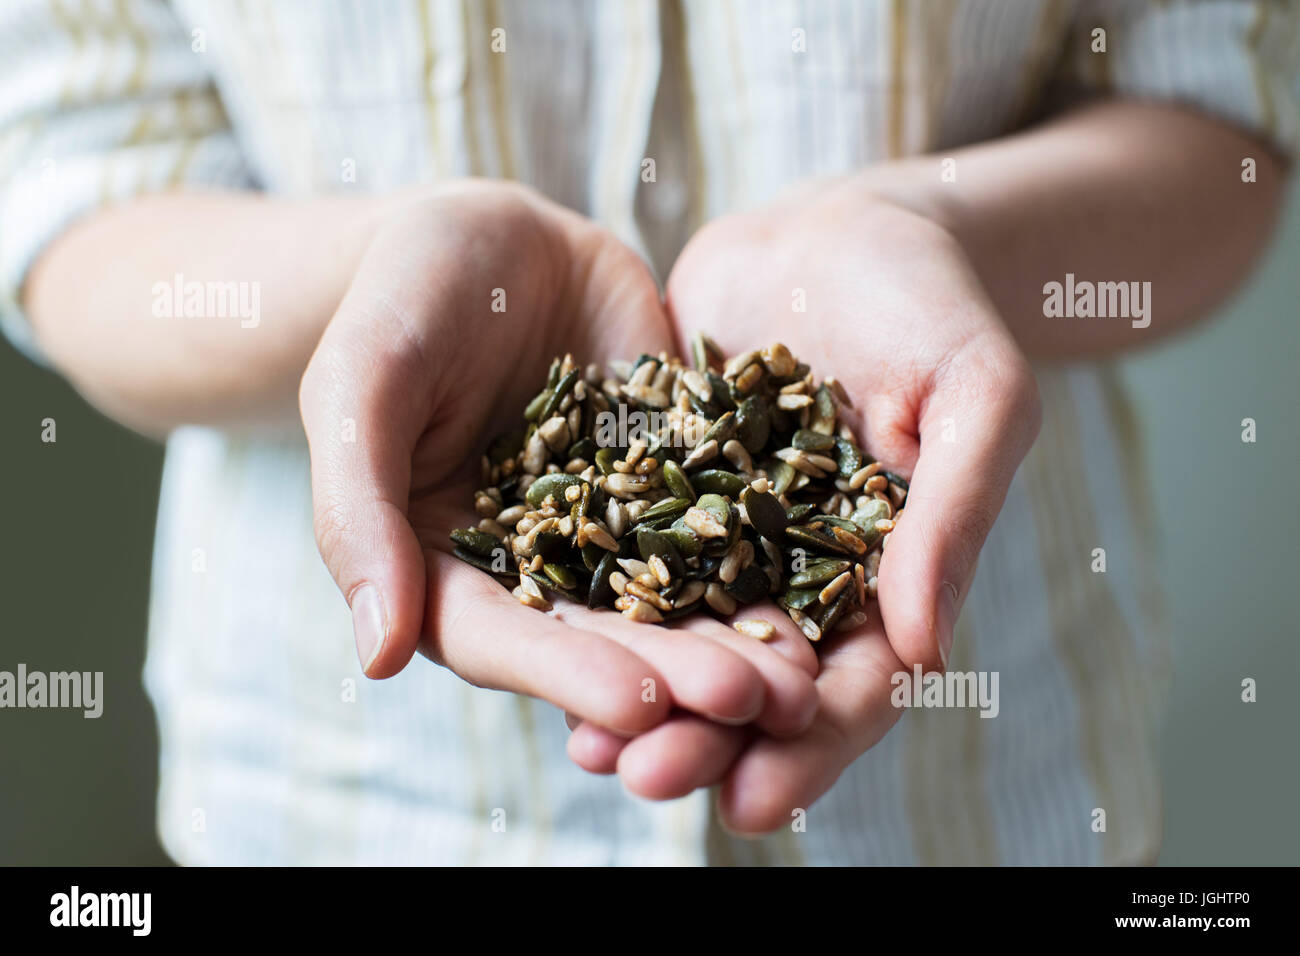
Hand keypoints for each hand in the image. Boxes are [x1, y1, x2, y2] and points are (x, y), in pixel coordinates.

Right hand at [299, 181, 816, 738]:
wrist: (489, 236)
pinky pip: (727, 518)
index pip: (504, 640)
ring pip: (677, 596)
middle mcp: (539, 567)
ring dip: (738, 639)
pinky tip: (829, 586)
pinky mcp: (678, 476)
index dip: (569, 676)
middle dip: (681, 673)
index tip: (642, 704)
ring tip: (806, 675)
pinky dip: (771, 555)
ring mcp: (616, 524)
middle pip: (606, 637)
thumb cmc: (398, 301)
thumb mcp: (362, 388)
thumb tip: (379, 655)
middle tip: (757, 700)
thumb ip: (359, 512)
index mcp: (450, 568)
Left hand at [566, 186, 1040, 829]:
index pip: (860, 685)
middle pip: (759, 683)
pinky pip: (626, 560)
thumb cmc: (931, 300)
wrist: (836, 227)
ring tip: (588, 749)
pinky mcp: (665, 491)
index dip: (811, 746)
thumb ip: (954, 512)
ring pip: (687, 637)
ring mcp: (731, 536)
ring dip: (643, 697)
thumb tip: (927, 651)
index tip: (753, 798)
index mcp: (894, 574)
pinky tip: (547, 641)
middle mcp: (806, 574)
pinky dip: (596, 606)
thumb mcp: (975, 391)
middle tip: (646, 779)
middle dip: (707, 740)